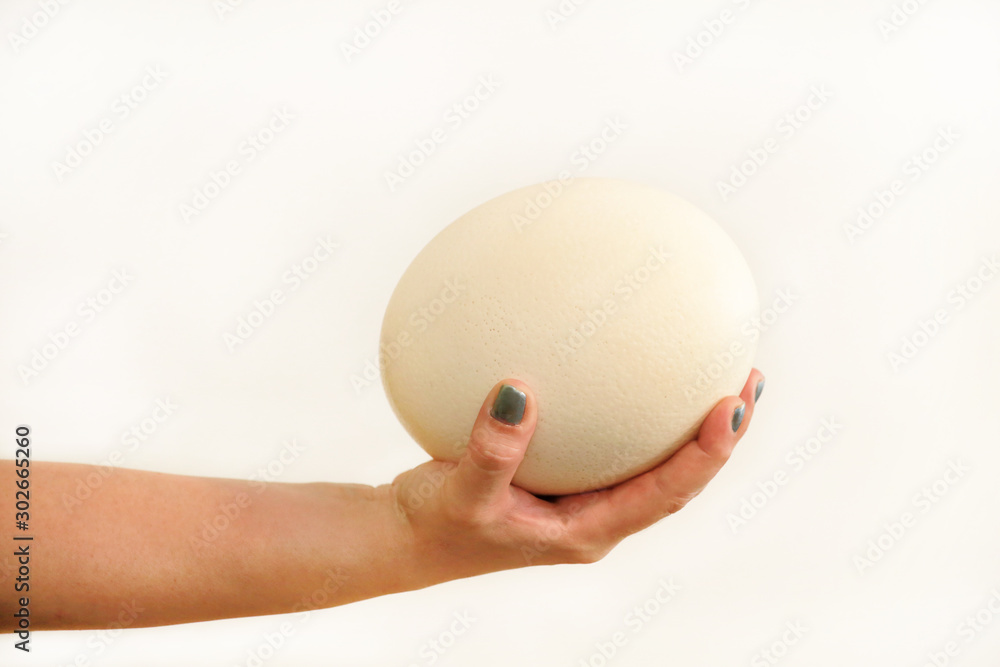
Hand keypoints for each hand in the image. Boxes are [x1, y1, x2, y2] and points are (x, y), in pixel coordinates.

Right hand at [387, 370, 763, 581]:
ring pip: (648, 461)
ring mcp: (580, 497)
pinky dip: (628, 408)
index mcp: (587, 532)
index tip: (732, 406)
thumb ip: (490, 451)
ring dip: (684, 423)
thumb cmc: (435, 526)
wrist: (407, 538)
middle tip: (746, 379)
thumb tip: (517, 391)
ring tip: (712, 370)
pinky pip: (608, 440)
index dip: (706, 455)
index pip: (666, 495)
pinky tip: (622, 363)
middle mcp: (595, 516)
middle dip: (716, 435)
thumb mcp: (460, 494)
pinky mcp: (560, 475)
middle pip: (677, 478)